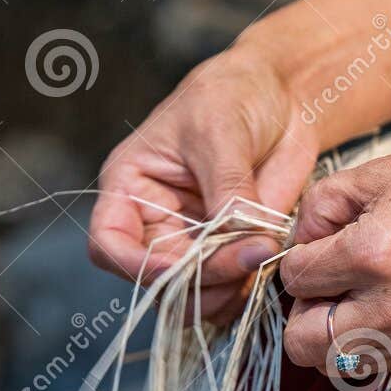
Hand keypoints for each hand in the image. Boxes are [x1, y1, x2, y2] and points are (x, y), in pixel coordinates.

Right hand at [88, 38, 319, 319]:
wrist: (281, 95)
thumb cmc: (232, 96)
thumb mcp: (221, 132)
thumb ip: (227, 187)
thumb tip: (239, 236)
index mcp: (131, 189)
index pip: (109, 245)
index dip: (135, 266)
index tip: (177, 268)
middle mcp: (157, 223)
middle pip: (161, 279)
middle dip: (203, 278)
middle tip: (252, 254)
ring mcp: (197, 241)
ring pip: (197, 295)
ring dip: (229, 290)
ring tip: (266, 253)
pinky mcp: (235, 249)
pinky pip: (234, 289)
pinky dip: (252, 287)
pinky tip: (274, 259)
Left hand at [279, 139, 390, 372]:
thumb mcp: (381, 173)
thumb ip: (321, 206)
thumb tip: (297, 244)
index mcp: (371, 254)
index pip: (292, 280)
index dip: (297, 261)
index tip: (320, 250)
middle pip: (301, 343)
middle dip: (304, 312)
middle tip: (327, 287)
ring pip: (339, 365)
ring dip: (337, 335)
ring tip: (361, 300)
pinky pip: (386, 365)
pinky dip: (379, 343)